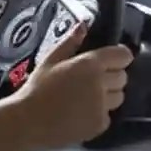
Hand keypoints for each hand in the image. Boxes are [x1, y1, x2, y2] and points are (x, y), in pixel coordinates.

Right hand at [12, 21, 133, 150]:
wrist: (27, 123)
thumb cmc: (36, 88)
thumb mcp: (50, 61)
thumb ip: (70, 43)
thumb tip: (83, 26)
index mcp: (90, 64)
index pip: (124, 56)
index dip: (119, 57)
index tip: (110, 61)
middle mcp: (101, 84)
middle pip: (122, 77)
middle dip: (112, 77)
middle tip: (93, 81)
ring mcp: (102, 106)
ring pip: (119, 97)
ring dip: (109, 96)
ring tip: (87, 98)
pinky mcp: (100, 125)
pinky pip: (108, 116)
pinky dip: (99, 115)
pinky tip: (82, 115)